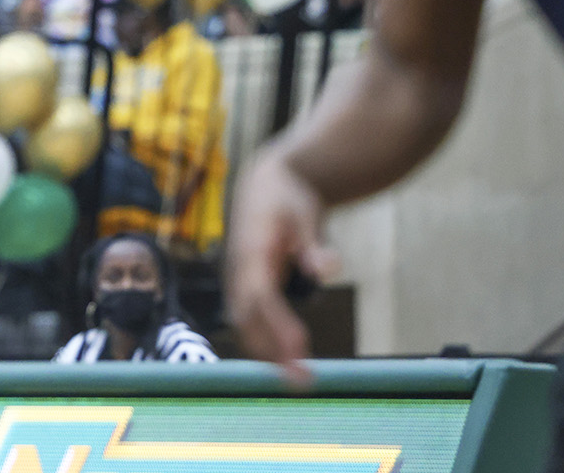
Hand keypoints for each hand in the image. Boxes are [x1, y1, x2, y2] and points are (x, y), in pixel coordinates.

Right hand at [226, 152, 337, 383]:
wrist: (265, 184)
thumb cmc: (287, 198)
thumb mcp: (304, 213)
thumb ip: (312, 243)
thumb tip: (324, 270)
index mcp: (251, 251)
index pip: (260, 296)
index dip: (276, 324)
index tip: (300, 349)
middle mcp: (239, 269)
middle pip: (248, 316)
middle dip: (270, 349)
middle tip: (300, 380)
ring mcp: (239, 277)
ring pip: (245, 321)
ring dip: (266, 350)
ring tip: (296, 378)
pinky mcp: (245, 283)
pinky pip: (250, 318)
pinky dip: (265, 340)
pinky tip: (286, 358)